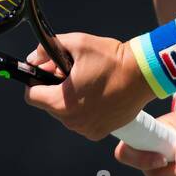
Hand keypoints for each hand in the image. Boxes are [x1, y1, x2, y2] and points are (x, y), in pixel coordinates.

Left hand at [22, 32, 153, 141]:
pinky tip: (98, 93)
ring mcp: (86, 129)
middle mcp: (72, 121)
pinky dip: (85, 108)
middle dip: (55, 87)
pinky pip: (82, 120)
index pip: (31, 95)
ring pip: (66, 112)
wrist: (144, 74)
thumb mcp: (78, 43)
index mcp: (61, 103)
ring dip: (70, 98)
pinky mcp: (99, 132)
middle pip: (49, 104)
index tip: (49, 70)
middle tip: (73, 72)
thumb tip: (34, 57)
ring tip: (88, 81)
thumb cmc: (113, 60)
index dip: (36, 79)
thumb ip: (48, 48)